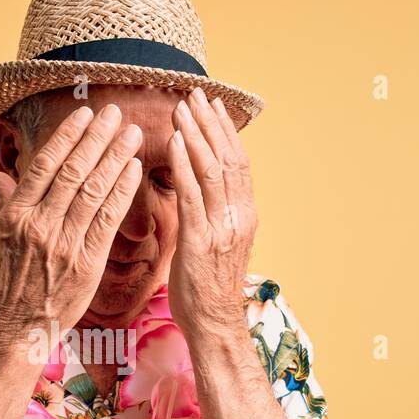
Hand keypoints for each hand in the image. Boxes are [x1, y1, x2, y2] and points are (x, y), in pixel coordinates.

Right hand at [0, 102, 143, 337]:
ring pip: (93, 190)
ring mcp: (64, 243)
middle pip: (73, 171)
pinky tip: (133, 169)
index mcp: (16, 215)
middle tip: (116, 112)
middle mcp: (40, 225)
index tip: (84, 114)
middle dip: (97, 138)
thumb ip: (5, 203)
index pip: (44, 165)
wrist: (17, 329)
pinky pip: (108, 219)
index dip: (67, 137)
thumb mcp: (0, 240)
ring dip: (115, 157)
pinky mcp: (87, 262)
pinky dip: (122, 190)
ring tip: (131, 133)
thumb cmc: (9, 284)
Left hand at [165, 87, 258, 334]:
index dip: (225, 131)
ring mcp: (222, 227)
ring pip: (213, 169)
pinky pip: (193, 194)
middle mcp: (239, 216)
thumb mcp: (217, 242)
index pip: (238, 161)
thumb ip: (212, 212)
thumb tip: (197, 188)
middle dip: (210, 123)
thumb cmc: (208, 288)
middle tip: (194, 94)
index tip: (211, 105)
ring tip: (182, 109)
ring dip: (196, 135)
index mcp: (245, 214)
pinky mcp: (201, 240)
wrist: (215, 324)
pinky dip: (184, 164)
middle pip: (228, 157)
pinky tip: (173, 143)